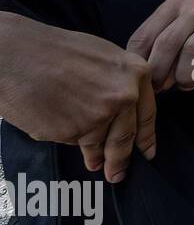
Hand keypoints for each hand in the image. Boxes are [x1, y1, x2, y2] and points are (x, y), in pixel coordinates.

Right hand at [0, 13, 156, 180]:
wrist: (15, 54)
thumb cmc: (54, 50)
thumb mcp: (103, 56)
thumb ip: (120, 82)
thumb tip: (127, 107)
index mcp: (136, 74)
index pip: (147, 114)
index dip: (146, 137)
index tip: (147, 153)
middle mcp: (124, 96)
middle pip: (126, 137)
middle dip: (122, 159)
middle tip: (119, 174)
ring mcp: (98, 116)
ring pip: (99, 143)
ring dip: (95, 156)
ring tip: (93, 163)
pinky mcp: (72, 131)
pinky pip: (74, 142)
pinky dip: (67, 139)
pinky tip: (57, 128)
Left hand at [127, 0, 193, 92]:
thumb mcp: (187, 36)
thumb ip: (164, 51)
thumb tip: (143, 79)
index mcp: (177, 3)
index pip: (146, 35)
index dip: (142, 64)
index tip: (146, 83)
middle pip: (168, 42)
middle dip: (161, 71)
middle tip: (164, 89)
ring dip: (187, 73)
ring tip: (189, 85)